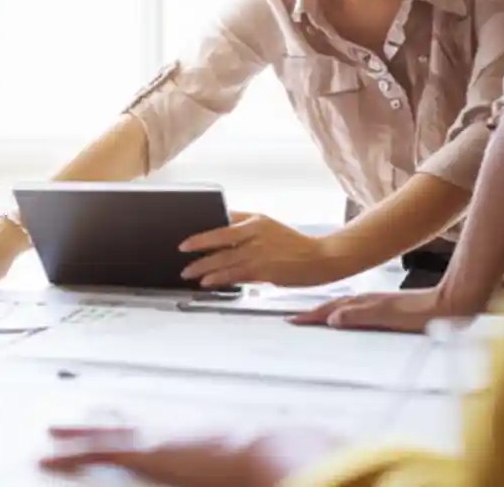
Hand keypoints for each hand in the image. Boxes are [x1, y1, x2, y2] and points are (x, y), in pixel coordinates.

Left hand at [41, 426, 340, 486]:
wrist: (275, 452)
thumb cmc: (273, 461)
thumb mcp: (254, 463)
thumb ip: (242, 463)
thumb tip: (257, 470)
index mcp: (191, 433)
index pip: (153, 423)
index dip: (129, 419)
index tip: (112, 413)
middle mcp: (170, 429)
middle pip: (123, 420)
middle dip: (95, 420)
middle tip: (69, 416)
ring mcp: (156, 437)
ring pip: (103, 433)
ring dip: (74, 433)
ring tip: (50, 431)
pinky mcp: (146, 452)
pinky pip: (99, 450)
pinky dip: (71, 451)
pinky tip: (48, 453)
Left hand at [179, 212, 356, 287]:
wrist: (323, 258)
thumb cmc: (295, 245)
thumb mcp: (269, 227)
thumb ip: (246, 225)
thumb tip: (221, 227)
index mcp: (256, 221)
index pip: (223, 224)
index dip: (202, 234)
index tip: (185, 242)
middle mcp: (256, 233)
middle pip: (219, 241)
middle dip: (198, 250)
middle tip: (181, 256)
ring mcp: (260, 252)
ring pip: (225, 259)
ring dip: (204, 267)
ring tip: (188, 273)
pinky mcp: (265, 270)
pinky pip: (236, 274)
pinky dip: (220, 278)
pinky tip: (208, 281)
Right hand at [290, 288, 463, 332]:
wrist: (450, 305)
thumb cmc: (422, 314)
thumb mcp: (388, 316)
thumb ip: (360, 316)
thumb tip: (331, 319)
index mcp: (364, 304)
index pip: (330, 310)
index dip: (310, 316)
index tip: (291, 320)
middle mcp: (367, 301)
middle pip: (333, 306)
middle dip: (313, 312)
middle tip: (295, 319)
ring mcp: (376, 303)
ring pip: (344, 306)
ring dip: (327, 311)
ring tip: (314, 317)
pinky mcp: (386, 308)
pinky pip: (355, 309)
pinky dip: (343, 312)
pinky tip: (348, 317)